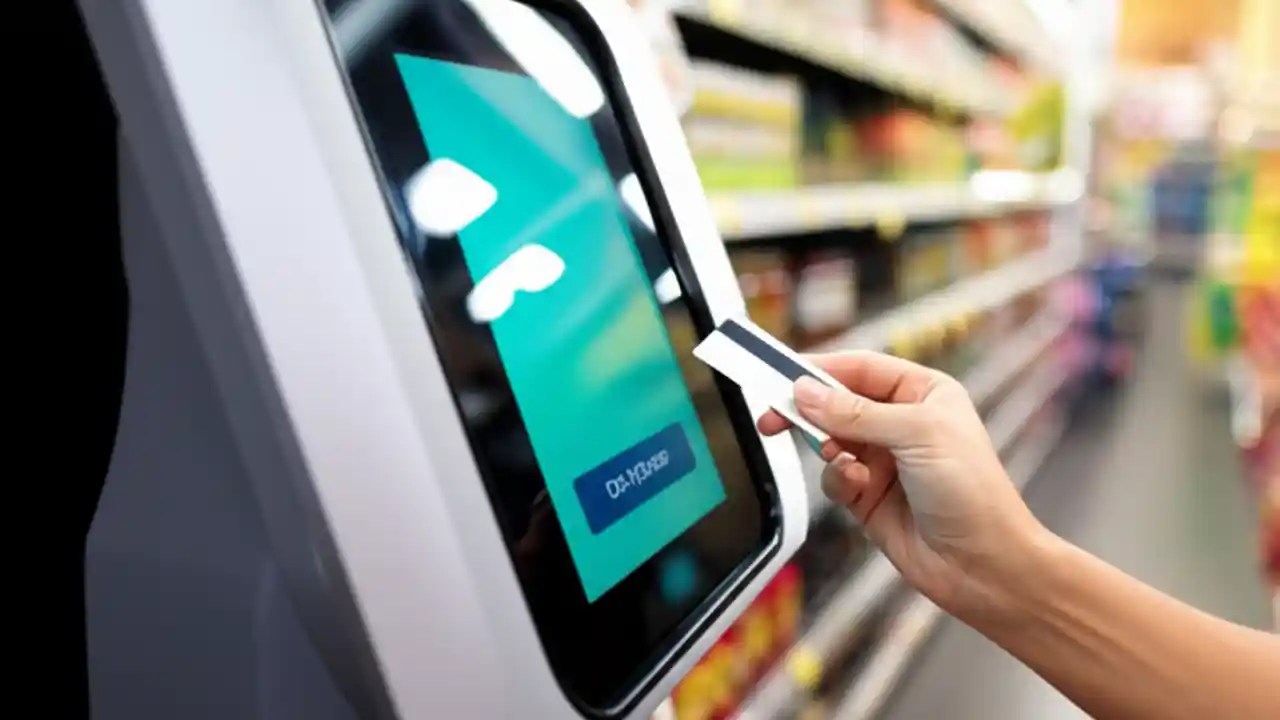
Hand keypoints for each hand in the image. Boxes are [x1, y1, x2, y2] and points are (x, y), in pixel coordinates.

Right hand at [757, 352, 1046, 613]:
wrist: (982, 564)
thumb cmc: (973, 492)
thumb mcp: (916, 434)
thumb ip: (855, 412)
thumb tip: (806, 392)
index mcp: (924, 394)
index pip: (861, 368)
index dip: (821, 369)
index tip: (783, 374)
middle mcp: (903, 423)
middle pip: (837, 403)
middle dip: (809, 410)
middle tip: (774, 415)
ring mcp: (884, 460)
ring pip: (829, 440)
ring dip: (828, 449)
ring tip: (838, 458)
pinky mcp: (868, 496)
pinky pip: (833, 476)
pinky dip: (838, 480)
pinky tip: (857, 488)